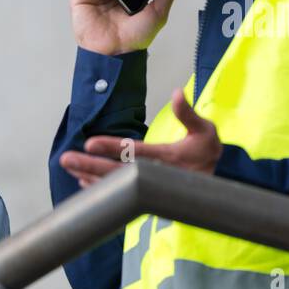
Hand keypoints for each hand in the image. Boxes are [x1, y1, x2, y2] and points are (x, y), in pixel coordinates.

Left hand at [59, 88, 222, 185]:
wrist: (222, 183)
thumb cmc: (210, 153)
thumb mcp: (206, 131)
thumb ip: (188, 114)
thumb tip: (176, 92)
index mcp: (169, 157)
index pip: (134, 151)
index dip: (111, 147)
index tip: (90, 143)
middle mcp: (156, 175)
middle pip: (116, 171)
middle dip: (89, 165)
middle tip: (65, 159)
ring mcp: (150, 189)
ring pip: (114, 184)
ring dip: (90, 176)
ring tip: (69, 167)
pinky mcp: (147, 196)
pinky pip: (119, 193)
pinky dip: (101, 187)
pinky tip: (83, 181)